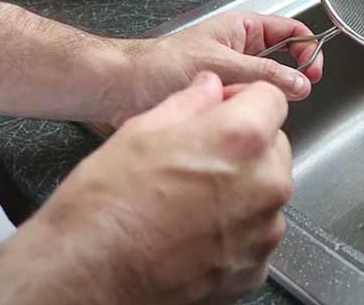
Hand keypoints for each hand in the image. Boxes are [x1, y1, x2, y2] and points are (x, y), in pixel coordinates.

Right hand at [14, 73, 292, 304]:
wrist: (88, 275)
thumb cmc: (105, 206)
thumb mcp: (141, 131)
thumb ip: (190, 103)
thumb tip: (209, 88)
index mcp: (242, 138)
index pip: (273, 99)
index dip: (244, 99)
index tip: (224, 108)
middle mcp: (265, 183)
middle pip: (275, 146)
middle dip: (247, 144)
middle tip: (200, 157)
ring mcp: (263, 230)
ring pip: (269, 190)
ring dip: (244, 187)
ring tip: (192, 198)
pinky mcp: (254, 267)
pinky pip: (258, 232)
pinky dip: (236, 229)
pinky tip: (196, 230)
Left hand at [106, 11, 323, 126]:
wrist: (123, 89)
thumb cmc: (162, 65)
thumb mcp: (223, 66)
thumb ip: (265, 74)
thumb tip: (301, 84)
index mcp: (245, 28)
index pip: (293, 30)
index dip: (308, 49)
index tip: (313, 73)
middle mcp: (241, 48)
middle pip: (284, 59)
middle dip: (290, 78)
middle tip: (295, 94)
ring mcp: (232, 72)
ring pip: (266, 85)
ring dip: (266, 98)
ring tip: (263, 107)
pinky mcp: (221, 95)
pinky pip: (247, 102)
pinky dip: (250, 111)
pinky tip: (245, 118)